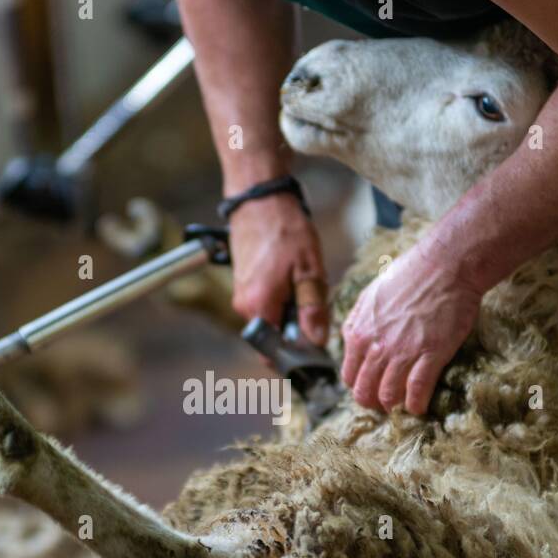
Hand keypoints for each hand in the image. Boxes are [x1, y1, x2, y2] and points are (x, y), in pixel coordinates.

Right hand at [228, 195, 329, 344]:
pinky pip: (264, 305)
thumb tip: (317, 340)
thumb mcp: (309, 270)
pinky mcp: (242, 285)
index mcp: (260, 307)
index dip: (295, 357)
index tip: (314, 348)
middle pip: (274, 337)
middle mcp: (244, 307)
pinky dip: (281, 299)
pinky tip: (291, 277)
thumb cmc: (285, 230)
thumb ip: (312, 309)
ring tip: (302, 284)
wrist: (259, 200)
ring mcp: (240, 296)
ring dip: (290, 313)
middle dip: (296, 330)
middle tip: (315, 306)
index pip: (274, 354)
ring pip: (271, 319)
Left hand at [341, 244, 485, 414]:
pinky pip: (417, 391)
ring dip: (395, 406)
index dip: (360, 387)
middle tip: (387, 403)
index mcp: (358, 333)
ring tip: (403, 405)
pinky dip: (416, 405)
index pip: (349, 376)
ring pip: (389, 397)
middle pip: (365, 392)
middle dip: (374, 402)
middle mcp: (376, 347)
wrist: (444, 266)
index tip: (372, 388)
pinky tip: (419, 407)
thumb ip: (357, 321)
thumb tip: (351, 340)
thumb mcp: (370, 295)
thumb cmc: (409, 275)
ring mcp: (403, 353)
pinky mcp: (430, 355)